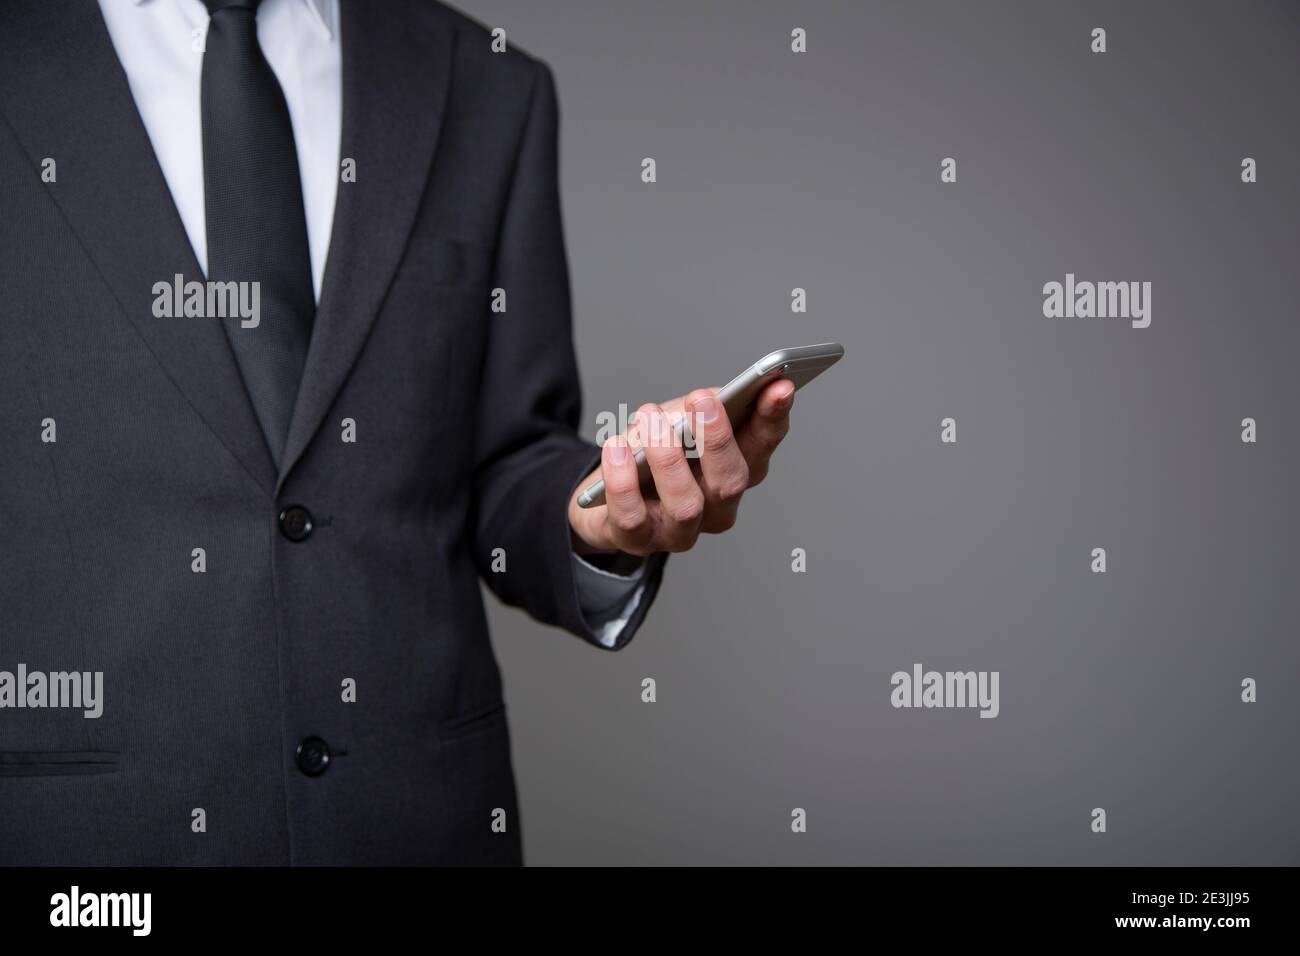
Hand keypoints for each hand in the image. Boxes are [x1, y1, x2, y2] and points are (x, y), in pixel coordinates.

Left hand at [568, 379, 794, 556]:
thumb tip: (714, 397)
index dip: (773, 417)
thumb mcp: (678, 421)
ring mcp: (680, 530)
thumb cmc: (649, 454)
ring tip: (651, 417)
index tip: (779, 386)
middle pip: (731, 482)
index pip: (762, 445)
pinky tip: (617, 447)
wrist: (600, 495)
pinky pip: (633, 516)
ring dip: (668, 457)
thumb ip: (701, 409)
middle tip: (701, 399)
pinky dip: (623, 479)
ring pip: (685, 504)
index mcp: (735, 471)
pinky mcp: (639, 540)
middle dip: (718, 439)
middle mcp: (716, 507)